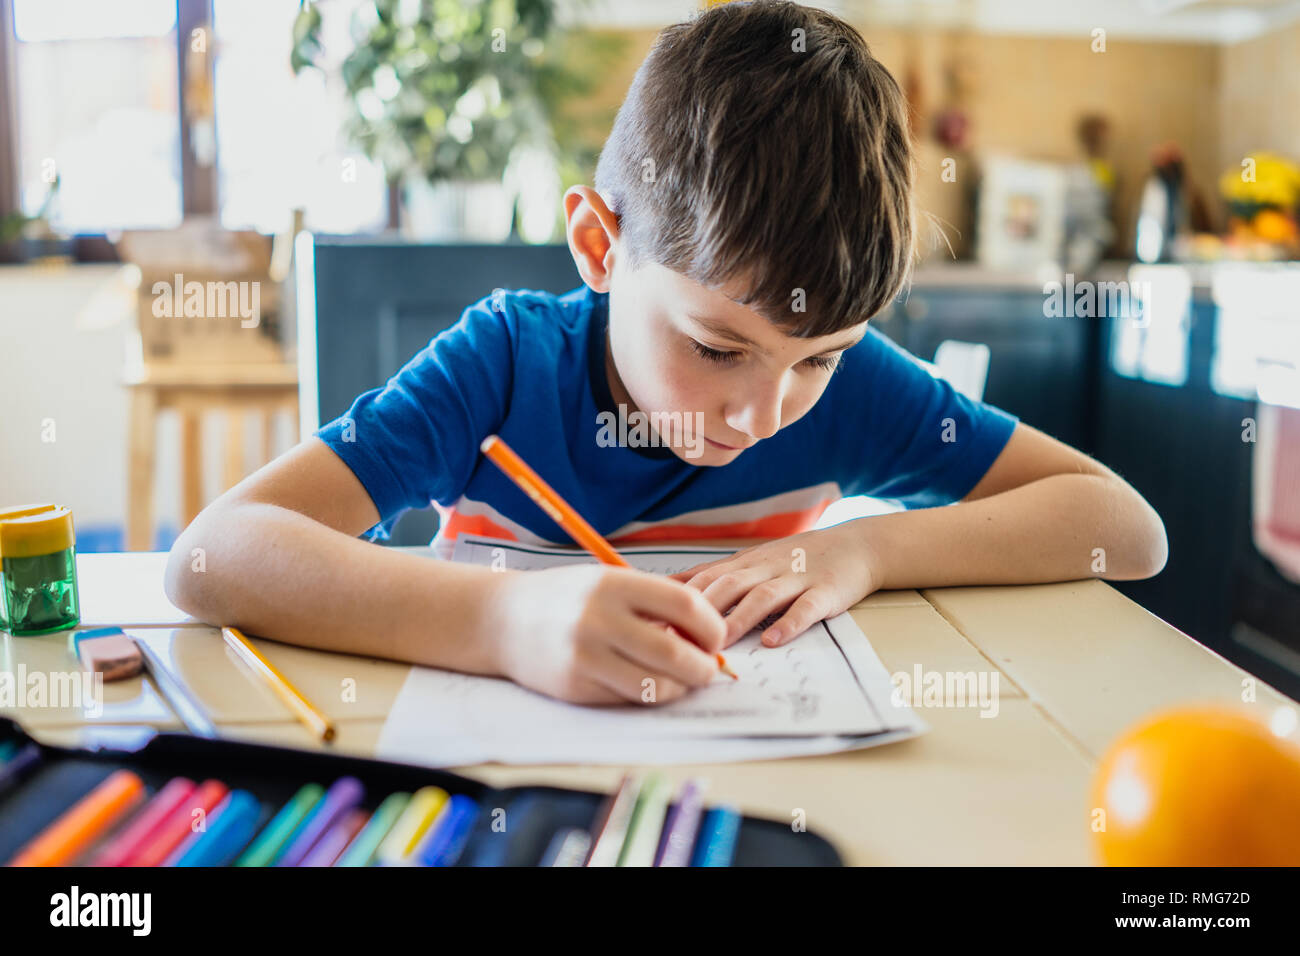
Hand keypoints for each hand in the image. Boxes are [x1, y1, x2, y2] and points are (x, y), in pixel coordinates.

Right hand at [489, 564, 727, 705]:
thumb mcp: (608, 582)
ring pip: (656, 686)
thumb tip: (707, 636)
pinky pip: (628, 699)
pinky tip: (644, 680)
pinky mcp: (575, 688)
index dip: (711, 626)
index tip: (716, 637)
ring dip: (680, 687)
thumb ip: (654, 603)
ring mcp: (584, 657)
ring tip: (680, 678)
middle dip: (704, 667)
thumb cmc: (566, 598)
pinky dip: (646, 694)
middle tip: (708, 668)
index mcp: (613, 585)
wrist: (501, 620)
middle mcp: (598, 620)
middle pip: (676, 653)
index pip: (685, 606)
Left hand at [670, 522, 879, 647]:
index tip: (658, 623)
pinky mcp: (825, 593)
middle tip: (680, 638)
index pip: (706, 578)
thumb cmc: (797, 558)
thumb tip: (664, 585)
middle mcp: (766, 568)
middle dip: (702, 611)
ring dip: (739, 618)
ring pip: (762, 596)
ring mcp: (796, 579)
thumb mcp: (750, 560)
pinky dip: (788, 624)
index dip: (680, 600)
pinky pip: (805, 608)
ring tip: (719, 641)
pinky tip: (773, 640)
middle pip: (728, 585)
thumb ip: (712, 574)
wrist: (856, 545)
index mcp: (745, 563)